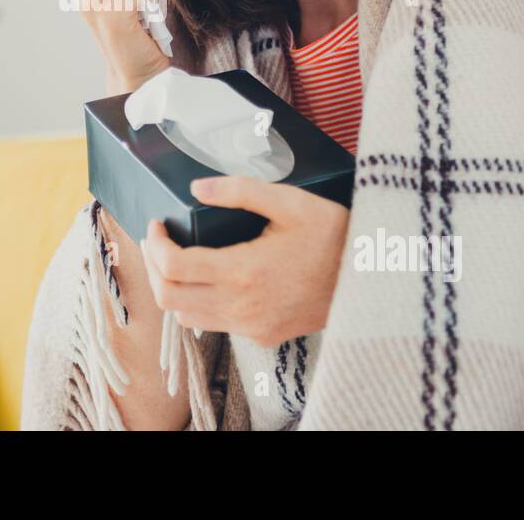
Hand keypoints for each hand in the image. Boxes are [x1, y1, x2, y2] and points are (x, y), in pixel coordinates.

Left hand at [139, 175, 349, 347]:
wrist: (371, 279)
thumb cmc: (333, 236)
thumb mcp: (290, 202)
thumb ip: (240, 191)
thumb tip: (197, 188)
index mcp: (243, 272)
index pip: (172, 267)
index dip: (154, 244)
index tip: (157, 225)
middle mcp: (241, 306)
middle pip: (168, 297)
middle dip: (153, 267)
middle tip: (159, 242)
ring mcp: (250, 326)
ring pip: (185, 317)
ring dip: (171, 288)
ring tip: (177, 258)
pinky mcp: (261, 336)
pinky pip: (214, 324)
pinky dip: (197, 303)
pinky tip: (208, 279)